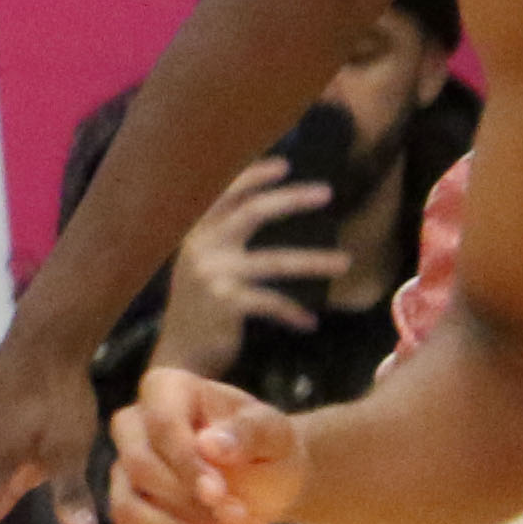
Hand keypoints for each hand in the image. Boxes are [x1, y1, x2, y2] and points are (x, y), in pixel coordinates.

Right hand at [103, 370, 304, 523]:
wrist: (269, 480)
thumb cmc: (269, 447)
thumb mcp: (273, 433)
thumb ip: (248, 432)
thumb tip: (209, 444)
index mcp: (166, 390)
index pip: (160, 426)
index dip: (186, 465)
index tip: (221, 492)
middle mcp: (135, 429)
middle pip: (137, 468)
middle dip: (185, 501)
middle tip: (234, 515)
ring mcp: (125, 475)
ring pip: (125, 509)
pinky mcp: (133, 517)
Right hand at [155, 159, 343, 378]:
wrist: (177, 357)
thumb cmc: (198, 310)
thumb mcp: (202, 267)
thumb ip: (221, 240)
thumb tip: (267, 212)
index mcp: (197, 234)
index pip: (226, 194)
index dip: (253, 177)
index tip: (285, 166)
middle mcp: (202, 248)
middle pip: (253, 212)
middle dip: (292, 199)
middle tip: (327, 192)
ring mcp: (214, 275)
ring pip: (275, 261)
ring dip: (313, 261)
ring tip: (345, 262)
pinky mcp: (227, 304)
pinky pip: (272, 303)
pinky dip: (293, 314)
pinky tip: (309, 323)